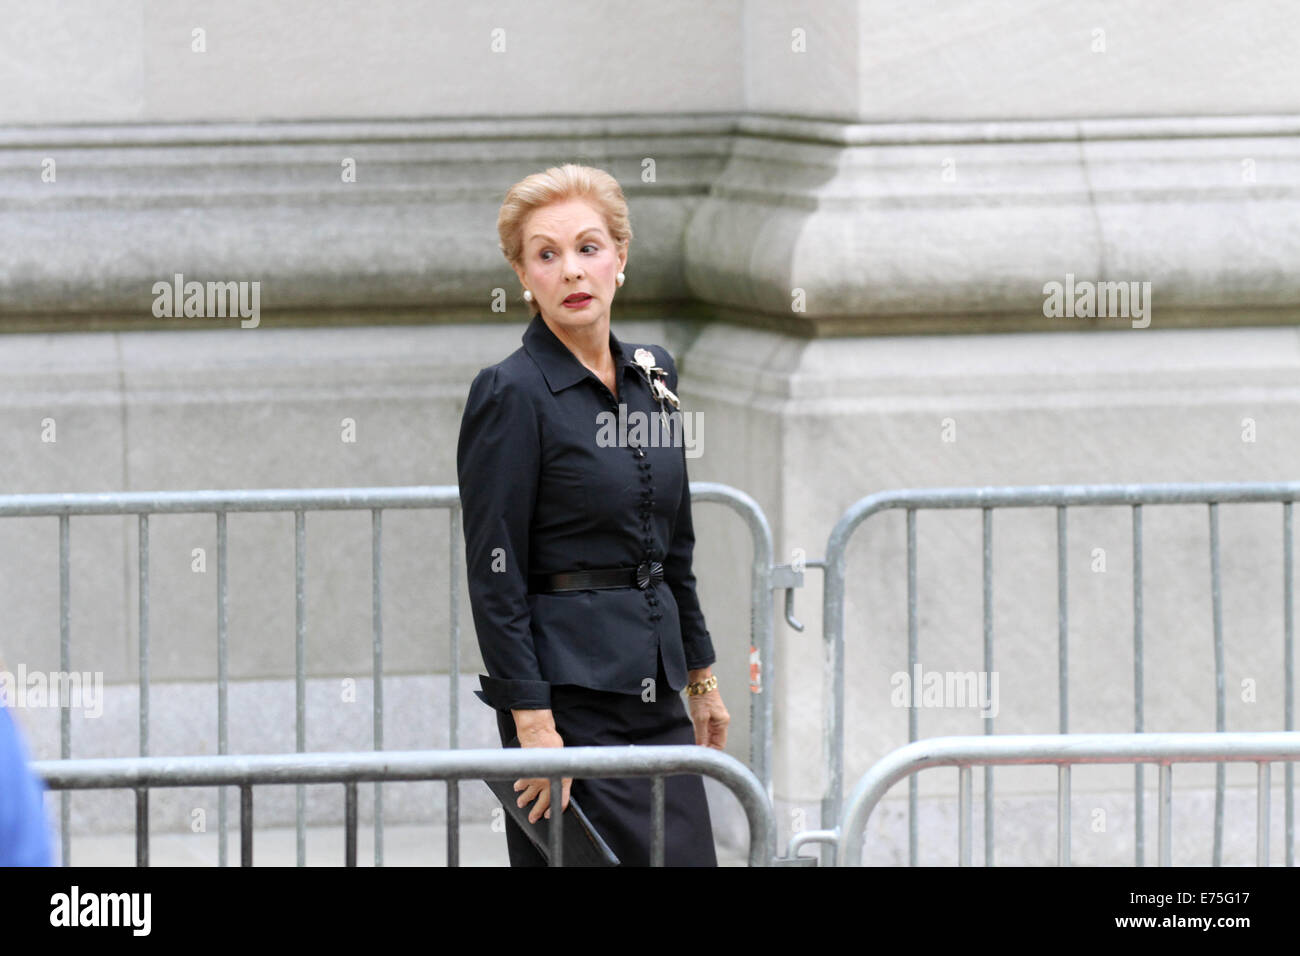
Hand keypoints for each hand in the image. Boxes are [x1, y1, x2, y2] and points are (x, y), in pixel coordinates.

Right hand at [510, 708, 571, 823]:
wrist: (540, 735)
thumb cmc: (553, 745)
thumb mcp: (563, 760)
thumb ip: (559, 772)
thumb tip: (554, 781)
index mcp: (564, 779)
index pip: (561, 800)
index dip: (555, 810)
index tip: (547, 815)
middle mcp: (551, 783)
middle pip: (543, 802)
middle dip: (536, 812)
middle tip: (532, 818)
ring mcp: (538, 780)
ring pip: (530, 795)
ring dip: (524, 800)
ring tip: (521, 803)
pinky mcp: (527, 776)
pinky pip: (522, 785)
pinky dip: (519, 786)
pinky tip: (517, 787)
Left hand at [685, 669, 728, 749]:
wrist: (700, 682)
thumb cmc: (702, 697)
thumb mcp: (700, 718)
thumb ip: (701, 735)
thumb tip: (702, 749)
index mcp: (723, 723)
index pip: (720, 744)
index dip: (711, 751)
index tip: (701, 755)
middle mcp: (721, 722)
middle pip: (715, 741)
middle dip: (706, 746)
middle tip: (695, 751)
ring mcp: (715, 719)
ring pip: (710, 736)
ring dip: (703, 740)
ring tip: (694, 743)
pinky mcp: (709, 716)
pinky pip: (706, 729)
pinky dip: (701, 733)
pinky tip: (694, 735)